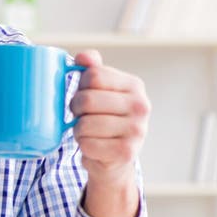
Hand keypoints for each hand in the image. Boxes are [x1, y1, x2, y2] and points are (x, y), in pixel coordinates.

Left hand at [69, 50, 149, 216]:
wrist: (113, 159)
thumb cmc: (103, 119)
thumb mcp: (100, 91)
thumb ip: (92, 70)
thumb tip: (82, 57)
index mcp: (134, 85)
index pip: (93, 75)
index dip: (80, 86)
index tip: (85, 95)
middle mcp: (141, 106)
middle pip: (86, 99)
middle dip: (76, 109)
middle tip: (82, 116)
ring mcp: (137, 130)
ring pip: (84, 124)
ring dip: (78, 130)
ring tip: (88, 132)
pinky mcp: (126, 152)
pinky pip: (88, 145)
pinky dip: (84, 146)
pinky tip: (94, 146)